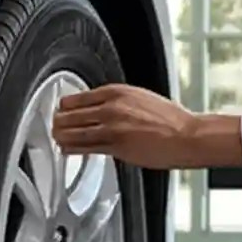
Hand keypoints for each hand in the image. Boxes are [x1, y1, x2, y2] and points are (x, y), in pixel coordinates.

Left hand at [52, 84, 241, 169]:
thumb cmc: (169, 120)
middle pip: (68, 114)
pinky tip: (68, 149)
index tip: (61, 112)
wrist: (186, 136)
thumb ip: (116, 102)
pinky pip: (84, 148)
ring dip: (61, 137)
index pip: (75, 98)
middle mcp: (111, 107)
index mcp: (116, 92)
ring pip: (72, 132)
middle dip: (58, 122)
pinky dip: (72, 149)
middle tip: (55, 127)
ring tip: (58, 139)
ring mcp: (111, 128)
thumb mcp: (139, 98)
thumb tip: (98, 108)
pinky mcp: (115, 146)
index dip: (64, 107)